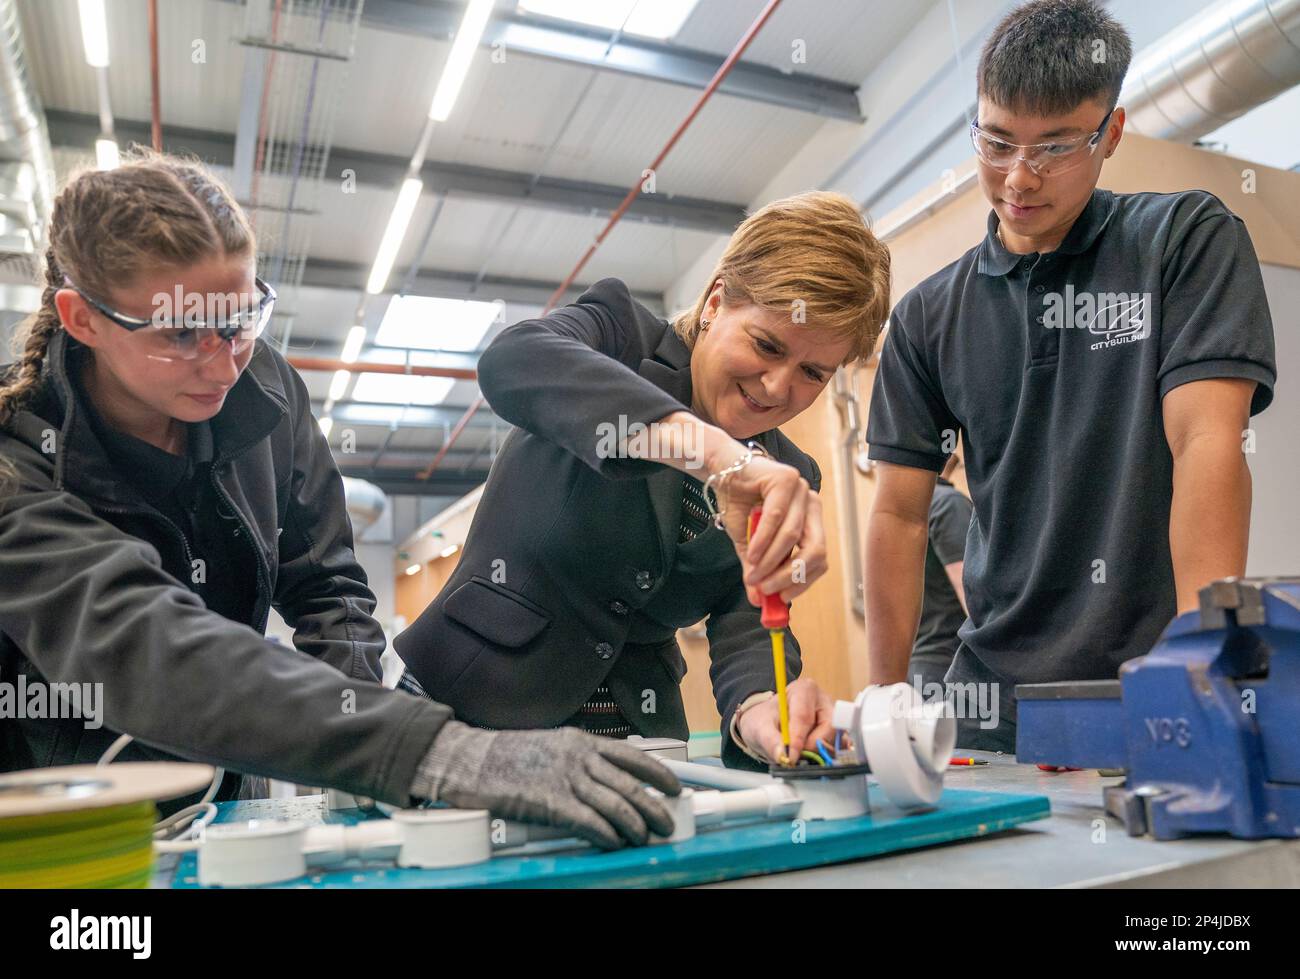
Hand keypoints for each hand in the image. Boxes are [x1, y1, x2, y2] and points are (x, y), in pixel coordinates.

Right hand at [415, 723, 680, 849]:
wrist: (470, 760)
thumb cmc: (508, 755)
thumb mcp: (552, 745)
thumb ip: (580, 758)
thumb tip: (609, 779)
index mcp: (581, 741)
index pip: (633, 756)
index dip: (659, 774)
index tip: (674, 788)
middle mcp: (578, 757)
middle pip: (630, 785)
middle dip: (654, 807)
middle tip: (666, 824)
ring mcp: (564, 778)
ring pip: (615, 804)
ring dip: (635, 825)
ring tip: (644, 838)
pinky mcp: (549, 801)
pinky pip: (588, 821)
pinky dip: (606, 834)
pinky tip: (614, 842)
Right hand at [712, 452, 827, 604]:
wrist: (720, 471)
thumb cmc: (738, 504)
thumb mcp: (750, 545)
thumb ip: (758, 570)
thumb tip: (758, 601)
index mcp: (810, 520)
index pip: (819, 558)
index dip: (803, 580)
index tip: (782, 597)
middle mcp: (811, 504)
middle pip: (816, 549)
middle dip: (791, 575)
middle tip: (768, 590)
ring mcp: (802, 490)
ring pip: (793, 536)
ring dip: (771, 561)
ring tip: (753, 574)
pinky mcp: (786, 479)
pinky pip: (777, 518)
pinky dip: (763, 541)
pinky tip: (751, 555)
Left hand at [736, 677, 838, 765]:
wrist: (768, 723)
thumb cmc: (766, 718)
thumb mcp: (760, 726)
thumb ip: (770, 740)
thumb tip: (783, 756)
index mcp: (805, 690)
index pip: (804, 716)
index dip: (798, 738)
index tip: (790, 756)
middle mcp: (824, 702)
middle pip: (828, 728)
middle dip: (812, 746)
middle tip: (795, 756)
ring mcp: (833, 719)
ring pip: (835, 741)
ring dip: (818, 753)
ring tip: (798, 755)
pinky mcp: (836, 735)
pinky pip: (838, 749)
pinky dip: (824, 757)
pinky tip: (809, 758)